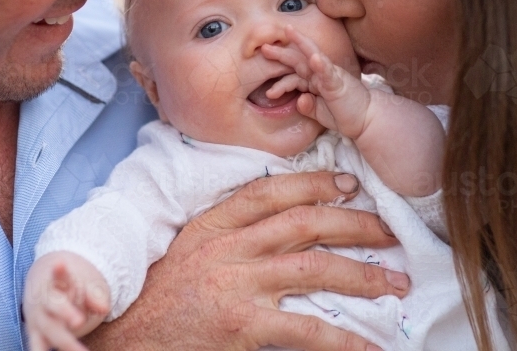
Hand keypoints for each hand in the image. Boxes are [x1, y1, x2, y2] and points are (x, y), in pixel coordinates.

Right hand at [23, 252, 110, 350]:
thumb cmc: (69, 288)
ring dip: (64, 343)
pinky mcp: (35, 335)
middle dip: (65, 314)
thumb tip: (104, 309)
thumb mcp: (82, 286)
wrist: (42, 288)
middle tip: (79, 322)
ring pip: (47, 332)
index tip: (59, 264)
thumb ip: (93, 296)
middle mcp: (42, 301)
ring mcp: (36, 319)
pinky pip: (39, 347)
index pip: (57, 276)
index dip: (59, 271)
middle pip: (53, 306)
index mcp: (54, 283)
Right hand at [82, 171, 407, 350]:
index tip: (347, 184)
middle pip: (302, 222)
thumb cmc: (153, 303)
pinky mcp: (241, 327)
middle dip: (353, 223)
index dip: (313, 183)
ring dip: (362, 274)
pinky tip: (370, 347)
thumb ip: (226, 239)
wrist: (120, 342)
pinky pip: (306, 330)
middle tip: (389, 230)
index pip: (269, 191)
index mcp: (210, 226)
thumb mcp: (185, 254)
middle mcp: (225, 248)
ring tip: (396, 283)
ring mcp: (235, 286)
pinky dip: (344, 339)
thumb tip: (277, 233)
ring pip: (312, 267)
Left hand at [261, 25, 371, 139]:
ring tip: (290, 32)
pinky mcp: (339, 82)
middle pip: (298, 60)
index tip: (268, 91)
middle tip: (263, 46)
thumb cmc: (345, 114)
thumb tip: (298, 101)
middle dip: (281, 52)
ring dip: (301, 44)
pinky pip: (328, 71)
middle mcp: (320, 74)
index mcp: (314, 80)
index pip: (293, 74)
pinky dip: (321, 64)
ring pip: (313, 56)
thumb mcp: (319, 113)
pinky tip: (314, 58)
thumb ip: (307, 106)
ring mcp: (330, 75)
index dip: (279, 77)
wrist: (366, 119)